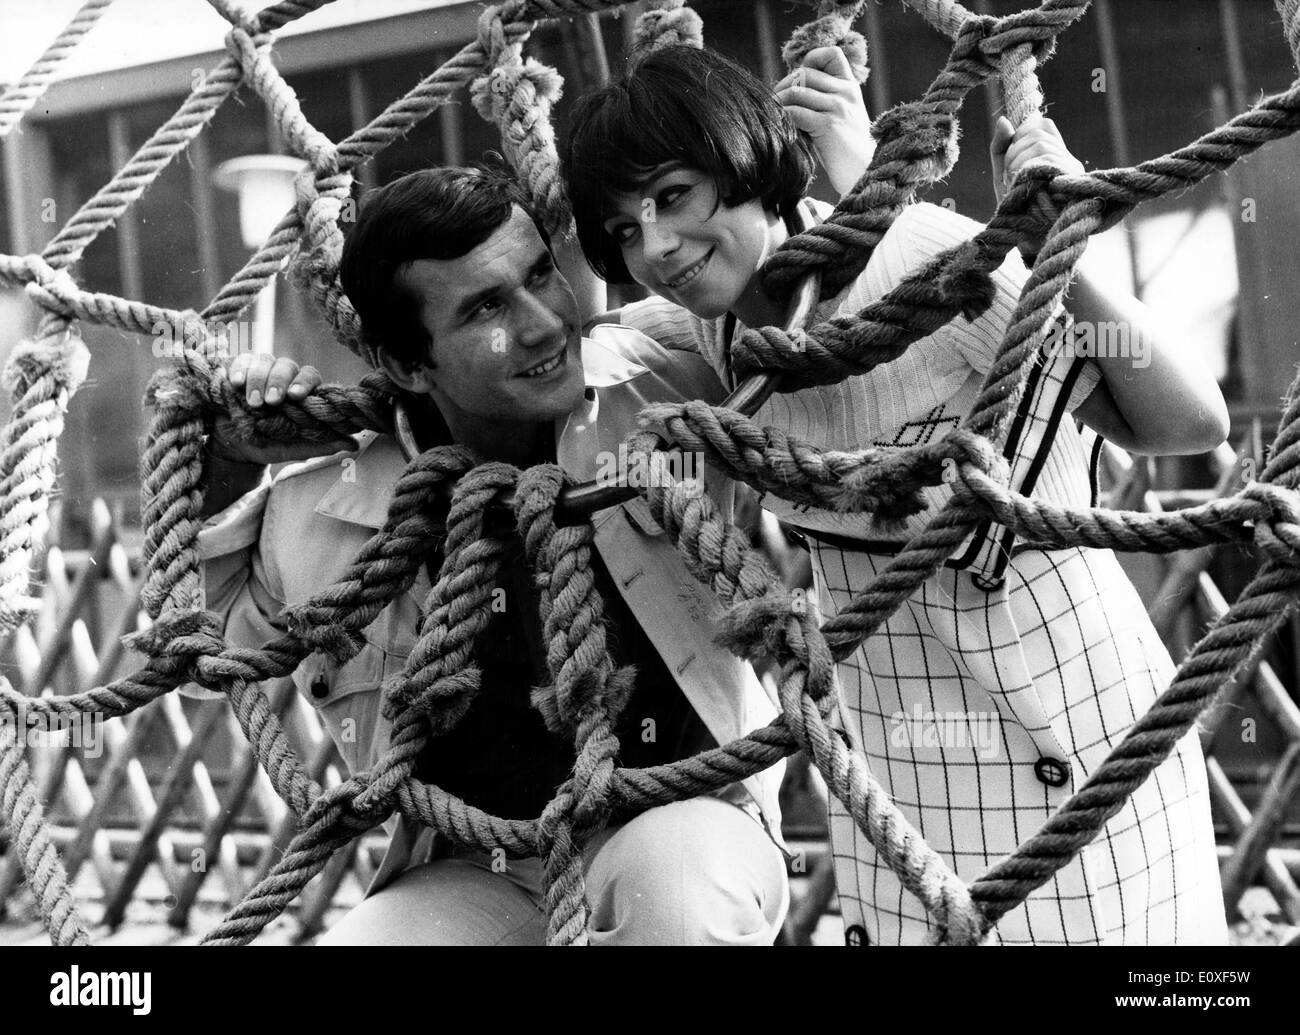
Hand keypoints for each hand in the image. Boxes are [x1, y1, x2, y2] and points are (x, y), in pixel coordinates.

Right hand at [208, 351, 356, 465]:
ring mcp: (262, 369)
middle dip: (278, 382)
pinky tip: (236, 384)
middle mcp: (284, 375)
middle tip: (272, 401)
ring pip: (264, 361)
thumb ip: (323, 444)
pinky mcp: (239, 368)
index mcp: (301, 391)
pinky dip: (239, 370)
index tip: (296, 396)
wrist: (238, 445)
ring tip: (253, 403)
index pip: (310, 376)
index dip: (304, 383)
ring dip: (258, 380)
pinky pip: (242, 360)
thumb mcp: (297, 448)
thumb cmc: (272, 443)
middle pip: (287, 365)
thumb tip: (353, 444)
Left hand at [775, 46, 873, 197]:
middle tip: (776, 104)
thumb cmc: (846, 152)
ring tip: (775, 116)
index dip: (812, 60)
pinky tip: (782, 129)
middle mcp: (846, 93)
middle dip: (785, 86)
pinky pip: (795, 112)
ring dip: (779, 103)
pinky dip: (783, 118)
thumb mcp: (841, 118)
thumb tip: (789, 91)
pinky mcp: (828, 125)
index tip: (800, 80)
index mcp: (851, 88)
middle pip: (805, 73)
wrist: (865, 175)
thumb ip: (824, 101)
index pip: (832, 54)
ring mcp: (838, 107)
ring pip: (797, 91)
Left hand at [990, 115, 1085, 253]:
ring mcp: (1071, 171)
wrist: (1029, 242)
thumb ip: (1001, 149)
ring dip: (1018, 163)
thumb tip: (1003, 120)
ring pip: (1041, 146)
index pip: (1042, 126)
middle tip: (1009, 177)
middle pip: (1038, 135)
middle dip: (1015, 152)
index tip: (1010, 158)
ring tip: (1015, 186)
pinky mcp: (1071, 182)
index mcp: (1055, 155)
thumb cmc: (1016, 209)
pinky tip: (1023, 186)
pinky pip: (1047, 162)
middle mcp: (1068, 160)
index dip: (1022, 134)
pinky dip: (1028, 171)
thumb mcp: (1003, 176)